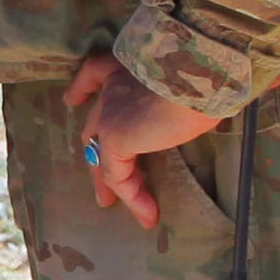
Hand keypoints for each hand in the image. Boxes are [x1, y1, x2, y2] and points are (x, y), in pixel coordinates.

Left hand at [55, 50, 235, 230]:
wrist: (201, 69)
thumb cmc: (206, 69)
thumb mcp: (190, 80)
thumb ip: (181, 93)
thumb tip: (204, 105)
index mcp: (127, 65)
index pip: (94, 74)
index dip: (82, 89)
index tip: (73, 100)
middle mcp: (112, 88)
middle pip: (96, 127)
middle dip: (97, 152)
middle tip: (100, 175)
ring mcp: (108, 114)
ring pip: (102, 156)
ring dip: (108, 183)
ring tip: (110, 204)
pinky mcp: (114, 139)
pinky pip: (118, 175)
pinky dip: (133, 197)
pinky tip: (148, 215)